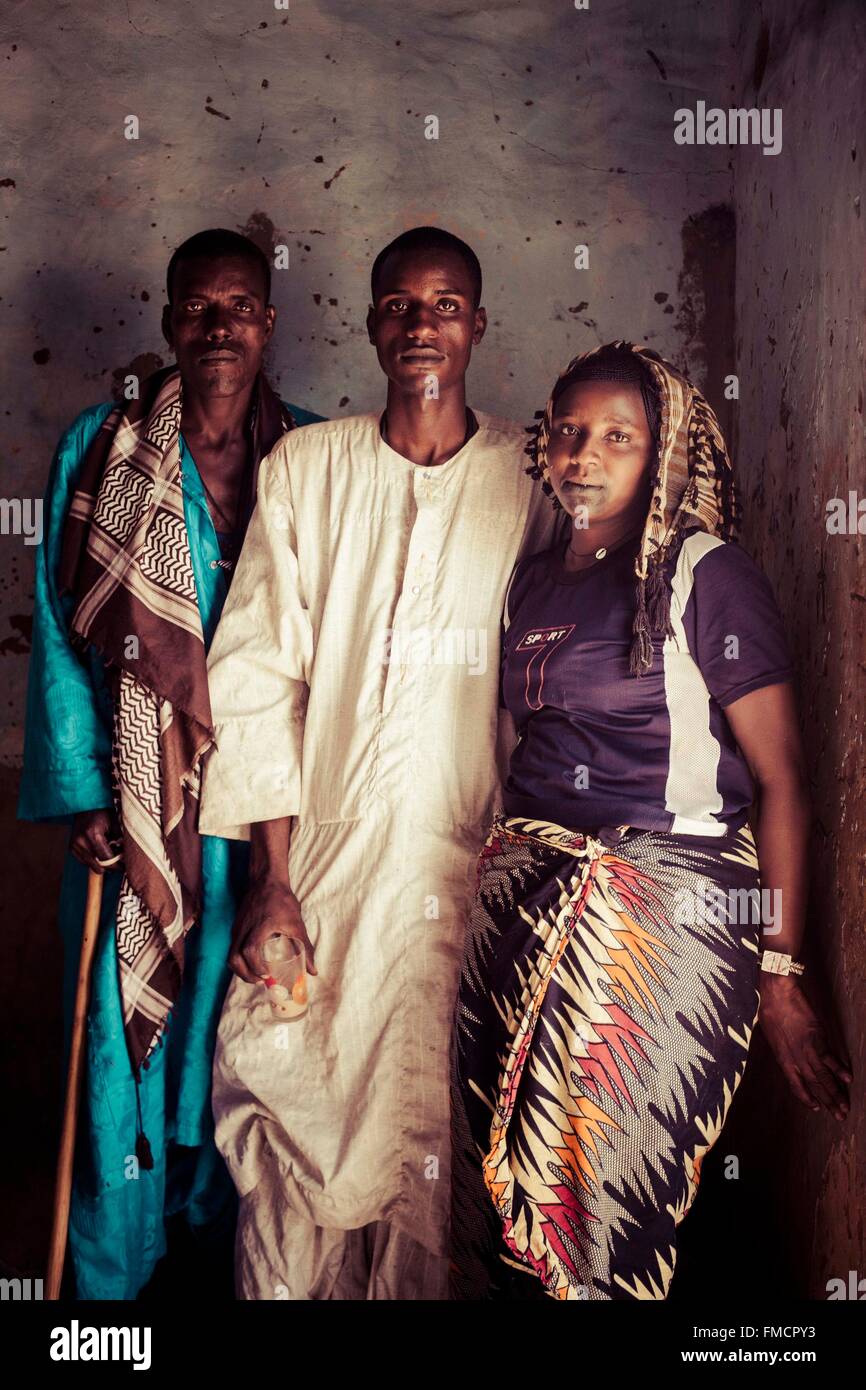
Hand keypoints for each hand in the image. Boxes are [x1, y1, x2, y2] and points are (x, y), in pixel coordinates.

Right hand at [70, 808, 122, 873]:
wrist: (85, 805)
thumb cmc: (102, 812)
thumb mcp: (115, 824)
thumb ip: (120, 841)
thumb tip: (125, 857)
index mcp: (93, 835)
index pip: (106, 859)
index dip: (117, 865)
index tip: (125, 867)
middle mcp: (81, 842)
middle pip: (98, 866)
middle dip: (110, 867)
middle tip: (119, 862)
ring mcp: (74, 845)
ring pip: (91, 865)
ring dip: (102, 864)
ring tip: (110, 854)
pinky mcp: (71, 847)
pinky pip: (85, 861)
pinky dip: (94, 860)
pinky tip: (100, 852)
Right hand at [228, 877, 317, 983]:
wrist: (266, 880)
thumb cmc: (282, 900)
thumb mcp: (296, 923)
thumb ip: (305, 947)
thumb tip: (313, 971)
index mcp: (258, 927)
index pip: (249, 950)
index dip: (256, 966)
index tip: (267, 975)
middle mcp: (243, 929)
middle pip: (234, 958)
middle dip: (246, 974)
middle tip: (261, 981)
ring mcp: (237, 929)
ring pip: (230, 955)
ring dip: (241, 970)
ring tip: (256, 976)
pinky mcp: (235, 927)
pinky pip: (232, 948)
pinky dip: (240, 960)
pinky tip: (252, 963)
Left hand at [758, 974, 851, 1119]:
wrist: (776, 993)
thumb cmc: (770, 1009)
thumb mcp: (772, 1035)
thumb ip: (783, 1049)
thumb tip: (789, 1055)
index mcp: (782, 1059)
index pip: (795, 1085)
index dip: (806, 1097)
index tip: (816, 1107)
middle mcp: (794, 1059)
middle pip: (813, 1086)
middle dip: (827, 1102)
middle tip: (839, 1116)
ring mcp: (806, 1050)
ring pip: (823, 1077)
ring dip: (836, 1093)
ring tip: (845, 1107)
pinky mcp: (816, 1038)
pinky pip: (830, 1059)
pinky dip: (839, 1070)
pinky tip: (848, 1080)